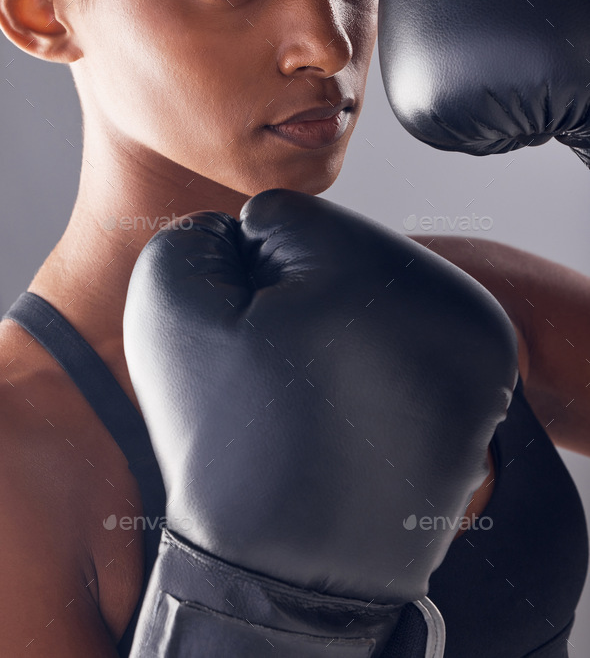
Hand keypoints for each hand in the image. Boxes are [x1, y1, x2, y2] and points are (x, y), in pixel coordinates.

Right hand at [123, 189, 516, 655]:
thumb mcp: (170, 315)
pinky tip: (353, 409)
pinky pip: (404, 328)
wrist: (287, 576)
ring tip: (318, 400)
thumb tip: (242, 227)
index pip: (282, 219)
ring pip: (371, 284)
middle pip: (337, 248)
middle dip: (294, 298)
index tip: (251, 350)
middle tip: (285, 381)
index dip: (241, 281)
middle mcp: (456, 305)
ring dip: (334, 323)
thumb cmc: (228, 448)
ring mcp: (483, 349)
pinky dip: (371, 353)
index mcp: (381, 276)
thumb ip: (193, 236)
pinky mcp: (485, 383)